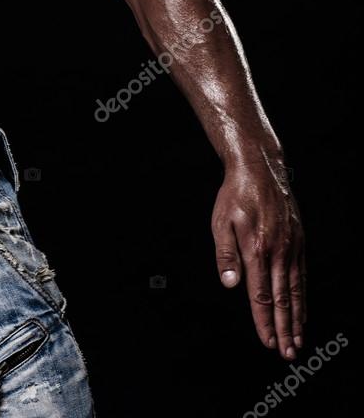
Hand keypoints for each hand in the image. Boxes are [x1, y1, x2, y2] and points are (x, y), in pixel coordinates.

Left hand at [211, 158, 304, 358]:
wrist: (259, 169)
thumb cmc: (235, 196)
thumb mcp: (220, 221)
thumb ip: (225, 255)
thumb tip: (229, 284)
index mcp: (256, 249)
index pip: (260, 294)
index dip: (263, 320)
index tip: (267, 341)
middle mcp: (278, 252)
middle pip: (282, 299)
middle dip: (284, 329)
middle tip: (287, 354)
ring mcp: (292, 247)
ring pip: (296, 290)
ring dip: (297, 319)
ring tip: (297, 341)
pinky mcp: (299, 242)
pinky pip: (302, 276)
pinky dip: (303, 297)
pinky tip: (302, 311)